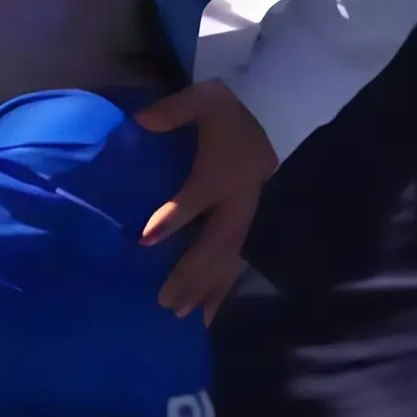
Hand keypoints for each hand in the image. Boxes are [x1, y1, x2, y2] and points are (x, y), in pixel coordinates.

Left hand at [135, 81, 277, 320]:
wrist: (276, 115)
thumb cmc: (231, 110)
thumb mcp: (203, 100)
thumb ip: (171, 111)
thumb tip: (140, 120)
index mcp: (221, 172)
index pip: (194, 199)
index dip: (172, 218)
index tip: (146, 239)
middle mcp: (238, 202)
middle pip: (214, 244)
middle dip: (190, 274)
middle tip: (165, 301)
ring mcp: (248, 217)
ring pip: (228, 261)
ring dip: (207, 289)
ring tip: (184, 316)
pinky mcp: (252, 225)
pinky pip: (239, 262)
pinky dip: (225, 288)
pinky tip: (212, 312)